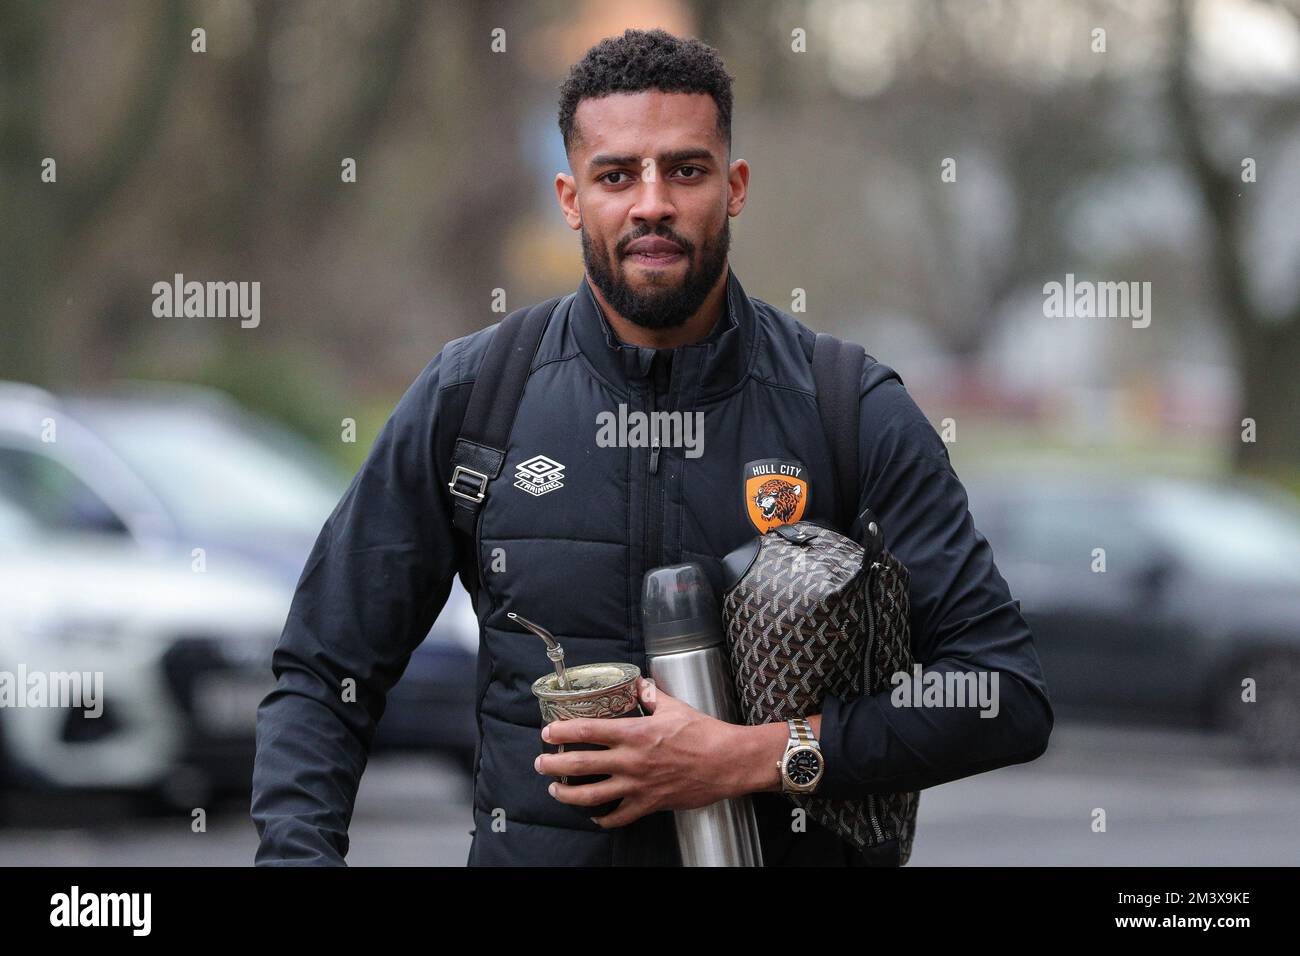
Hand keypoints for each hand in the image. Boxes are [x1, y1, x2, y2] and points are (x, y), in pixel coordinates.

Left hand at [536, 676, 744, 828]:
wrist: (727, 762)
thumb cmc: (703, 733)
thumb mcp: (674, 706)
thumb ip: (651, 695)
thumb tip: (639, 685)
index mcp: (635, 733)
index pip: (588, 730)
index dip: (562, 731)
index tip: (547, 732)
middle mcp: (631, 761)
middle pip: (580, 764)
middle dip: (553, 765)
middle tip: (540, 763)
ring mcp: (638, 785)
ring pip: (592, 796)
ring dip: (568, 794)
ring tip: (555, 791)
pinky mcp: (649, 804)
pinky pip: (619, 816)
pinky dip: (603, 819)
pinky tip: (593, 816)